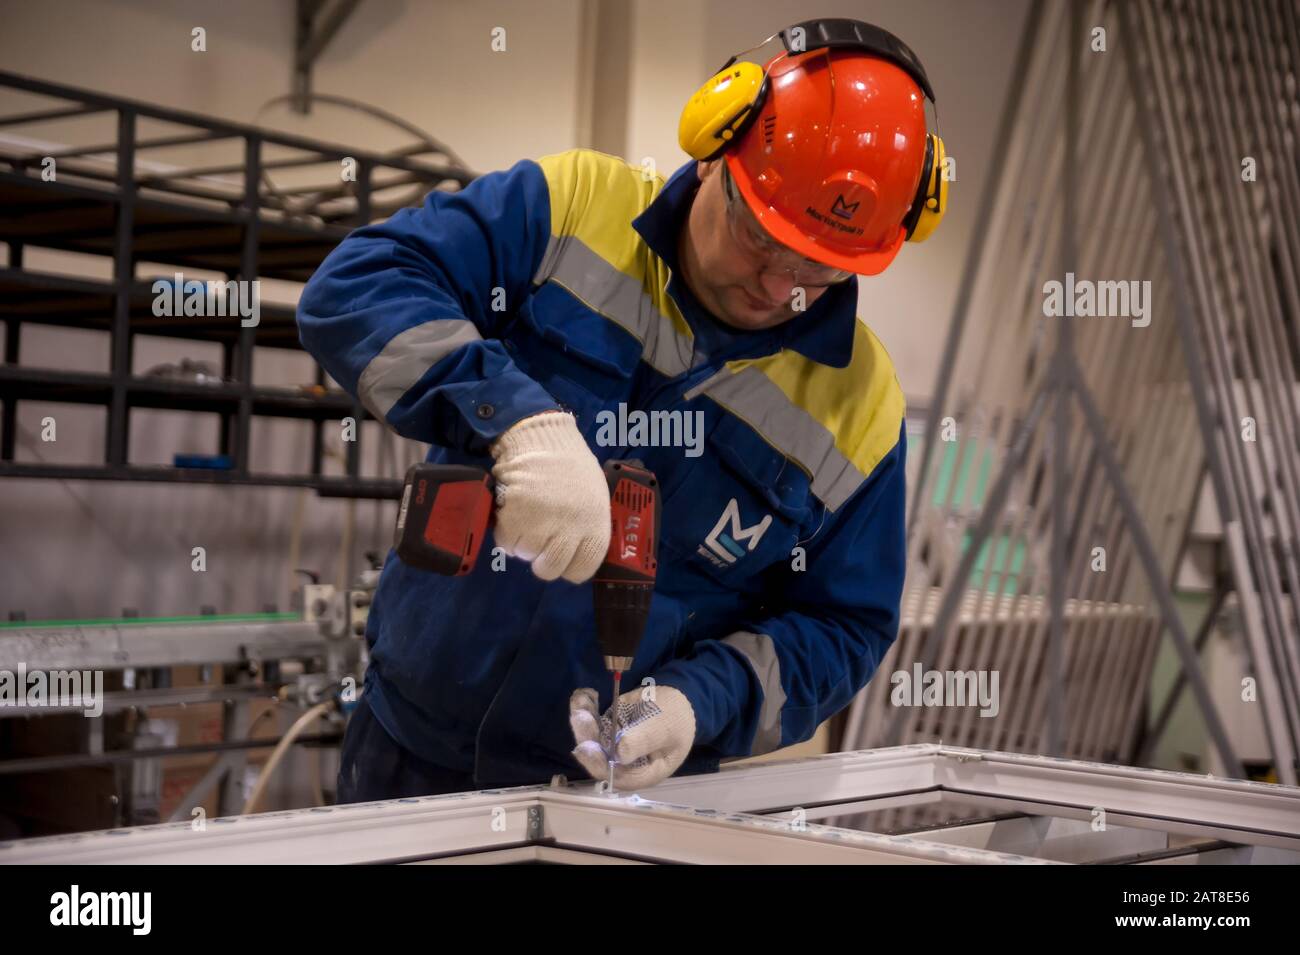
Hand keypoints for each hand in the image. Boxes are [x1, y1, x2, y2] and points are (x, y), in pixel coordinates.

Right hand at [489, 411, 609, 582]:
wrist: (543, 438)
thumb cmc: (572, 467)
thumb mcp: (595, 498)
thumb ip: (588, 527)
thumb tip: (574, 553)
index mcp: (596, 525)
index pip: (583, 569)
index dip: (569, 567)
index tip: (563, 558)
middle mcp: (571, 529)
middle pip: (550, 569)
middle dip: (541, 560)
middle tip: (539, 543)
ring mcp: (542, 523)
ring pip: (524, 555)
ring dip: (521, 542)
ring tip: (527, 517)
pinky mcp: (515, 515)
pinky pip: (505, 541)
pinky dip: (505, 532)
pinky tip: (514, 511)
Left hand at [569, 684, 695, 789]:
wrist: (678, 698)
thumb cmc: (677, 718)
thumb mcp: (664, 729)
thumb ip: (641, 741)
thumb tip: (619, 754)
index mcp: (644, 772)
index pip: (617, 775)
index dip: (599, 764)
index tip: (586, 747)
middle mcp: (625, 763)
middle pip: (599, 757)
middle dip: (587, 737)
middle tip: (580, 717)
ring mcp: (614, 745)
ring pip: (592, 739)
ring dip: (583, 721)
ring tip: (580, 701)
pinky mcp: (609, 729)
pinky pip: (593, 723)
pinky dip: (586, 710)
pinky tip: (583, 696)